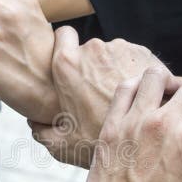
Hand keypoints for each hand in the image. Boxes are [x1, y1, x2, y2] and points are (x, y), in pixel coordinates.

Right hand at [30, 26, 170, 167]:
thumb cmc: (101, 146)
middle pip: (90, 48)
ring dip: (115, 70)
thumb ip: (41, 130)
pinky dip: (136, 72)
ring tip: (121, 101)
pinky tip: (139, 98)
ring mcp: (122, 49)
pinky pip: (135, 59)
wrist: (148, 144)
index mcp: (67, 65)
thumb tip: (33, 123)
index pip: (62, 35)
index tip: (72, 63)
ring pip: (114, 53)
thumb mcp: (62, 145)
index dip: (65, 46)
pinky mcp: (146, 54)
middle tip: (99, 96)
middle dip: (93, 66)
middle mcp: (93, 50)